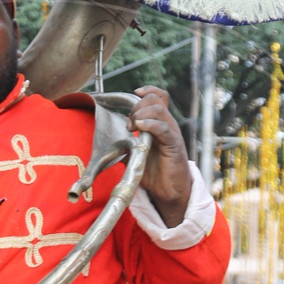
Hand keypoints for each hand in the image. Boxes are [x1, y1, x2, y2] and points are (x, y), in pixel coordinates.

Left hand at [130, 86, 192, 227]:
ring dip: (141, 113)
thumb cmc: (155, 173)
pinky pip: (164, 128)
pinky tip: (140, 127)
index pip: (158, 97)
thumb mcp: (135, 155)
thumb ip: (125, 145)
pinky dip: (150, 124)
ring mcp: (172, 133)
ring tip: (132, 126)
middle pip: (156, 99)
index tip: (133, 93)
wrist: (168, 192)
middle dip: (138, 105)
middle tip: (128, 122)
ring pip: (160, 109)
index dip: (147, 91)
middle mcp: (167, 125)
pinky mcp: (174, 144)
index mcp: (159, 124)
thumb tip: (108, 142)